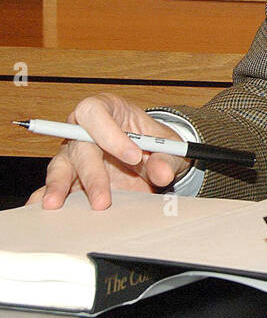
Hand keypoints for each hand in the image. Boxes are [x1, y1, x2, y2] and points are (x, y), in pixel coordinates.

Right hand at [27, 94, 190, 210]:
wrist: (152, 162)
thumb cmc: (156, 145)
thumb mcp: (169, 148)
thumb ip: (166, 158)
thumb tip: (162, 173)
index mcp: (108, 110)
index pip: (95, 112)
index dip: (109, 132)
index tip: (133, 156)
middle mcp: (84, 130)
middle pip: (78, 144)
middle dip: (91, 173)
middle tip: (103, 200)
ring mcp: (74, 155)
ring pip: (60, 166)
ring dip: (59, 185)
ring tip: (55, 203)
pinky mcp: (70, 178)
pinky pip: (56, 186)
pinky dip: (50, 196)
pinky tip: (46, 207)